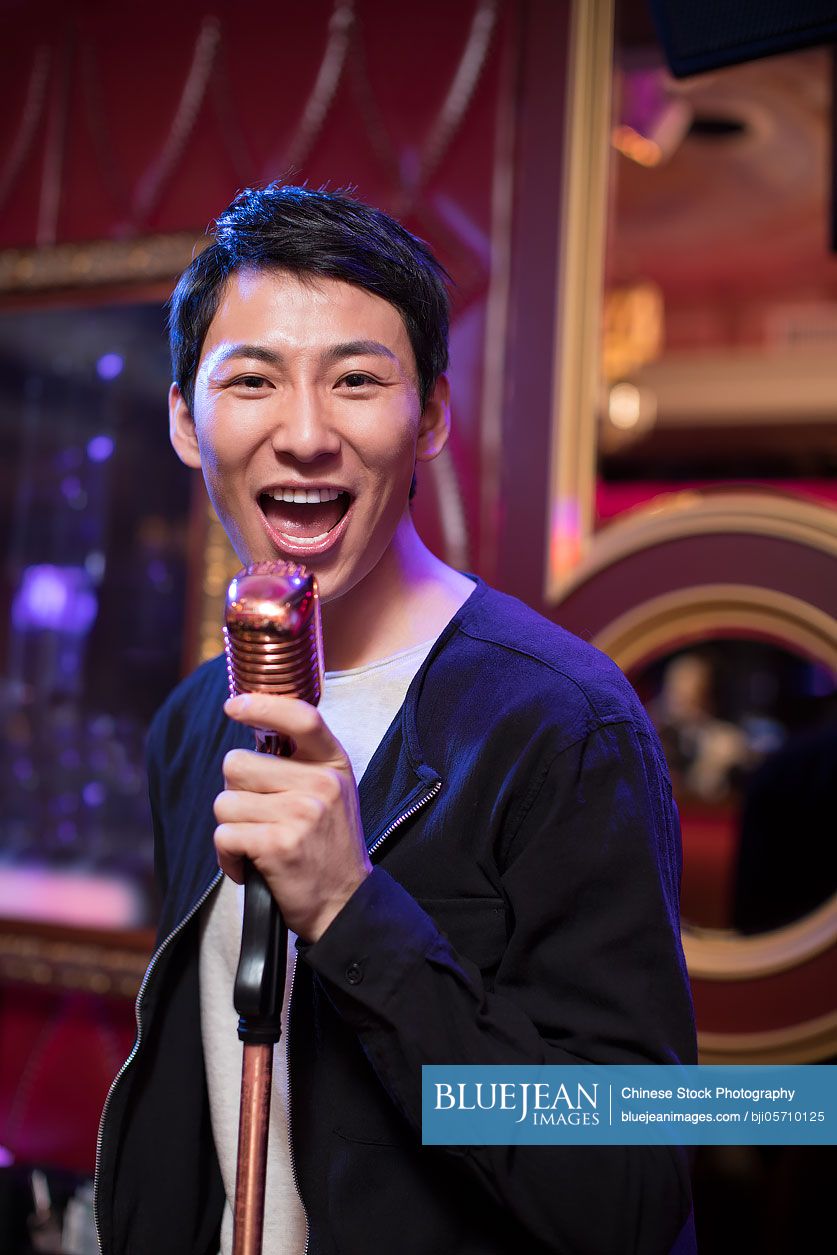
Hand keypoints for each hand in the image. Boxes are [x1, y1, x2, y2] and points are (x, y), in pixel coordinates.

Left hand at [214, 693, 371, 942]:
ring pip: (225, 802)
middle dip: (236, 791)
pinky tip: (249, 864)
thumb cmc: (328, 845)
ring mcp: (301, 814)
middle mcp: (320, 784)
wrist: (344, 903)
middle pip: (237, 763)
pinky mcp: (279, 845)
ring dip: (232, 827)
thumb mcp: (332, 792)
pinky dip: (227, 855)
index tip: (235, 706)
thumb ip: (301, 761)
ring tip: (258, 842)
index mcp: (333, 764)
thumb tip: (251, 726)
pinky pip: (224, 835)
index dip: (262, 705)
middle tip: (259, 815)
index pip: (301, 717)